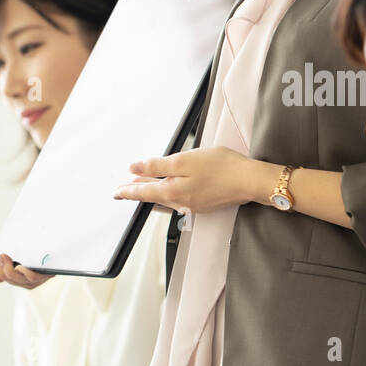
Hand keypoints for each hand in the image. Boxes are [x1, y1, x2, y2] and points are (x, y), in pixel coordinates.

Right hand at [0, 252, 51, 289]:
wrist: (60, 251)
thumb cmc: (37, 261)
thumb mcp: (18, 264)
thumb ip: (2, 273)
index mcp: (21, 280)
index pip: (4, 278)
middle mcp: (30, 283)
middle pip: (11, 278)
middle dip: (2, 267)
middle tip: (1, 255)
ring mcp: (40, 279)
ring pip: (21, 279)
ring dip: (11, 268)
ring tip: (7, 257)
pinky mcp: (48, 275)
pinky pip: (34, 278)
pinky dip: (25, 272)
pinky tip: (20, 266)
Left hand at [112, 148, 257, 215]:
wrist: (250, 181)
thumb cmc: (222, 167)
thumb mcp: (185, 160)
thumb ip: (157, 165)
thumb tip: (134, 168)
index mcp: (172, 191)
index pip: (142, 192)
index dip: (127, 191)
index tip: (116, 192)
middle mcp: (180, 202)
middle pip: (153, 197)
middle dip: (138, 191)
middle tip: (124, 189)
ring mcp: (193, 205)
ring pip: (166, 199)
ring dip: (153, 192)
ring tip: (143, 185)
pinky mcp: (204, 203)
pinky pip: (179, 200)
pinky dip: (169, 193)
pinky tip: (171, 187)